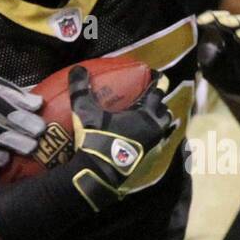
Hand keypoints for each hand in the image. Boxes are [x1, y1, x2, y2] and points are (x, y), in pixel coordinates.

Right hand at [68, 67, 174, 209]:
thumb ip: (81, 90)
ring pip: (162, 126)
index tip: (156, 74)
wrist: (99, 171)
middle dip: (159, 101)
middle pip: (163, 109)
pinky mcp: (145, 156)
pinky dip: (150, 134)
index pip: (157, 90)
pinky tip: (139, 134)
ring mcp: (151, 143)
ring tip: (147, 115)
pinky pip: (154, 141)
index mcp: (144, 113)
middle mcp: (153, 126)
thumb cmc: (97, 139)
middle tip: (150, 95)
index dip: (158, 80)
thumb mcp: (86, 112)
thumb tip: (77, 69)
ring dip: (157, 118)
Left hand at [196, 10, 239, 110]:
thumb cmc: (231, 78)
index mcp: (233, 39)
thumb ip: (206, 55)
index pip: (225, 22)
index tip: (200, 21)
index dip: (214, 18)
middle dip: (233, 21)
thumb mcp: (211, 68)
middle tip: (221, 22)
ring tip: (238, 35)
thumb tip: (204, 40)